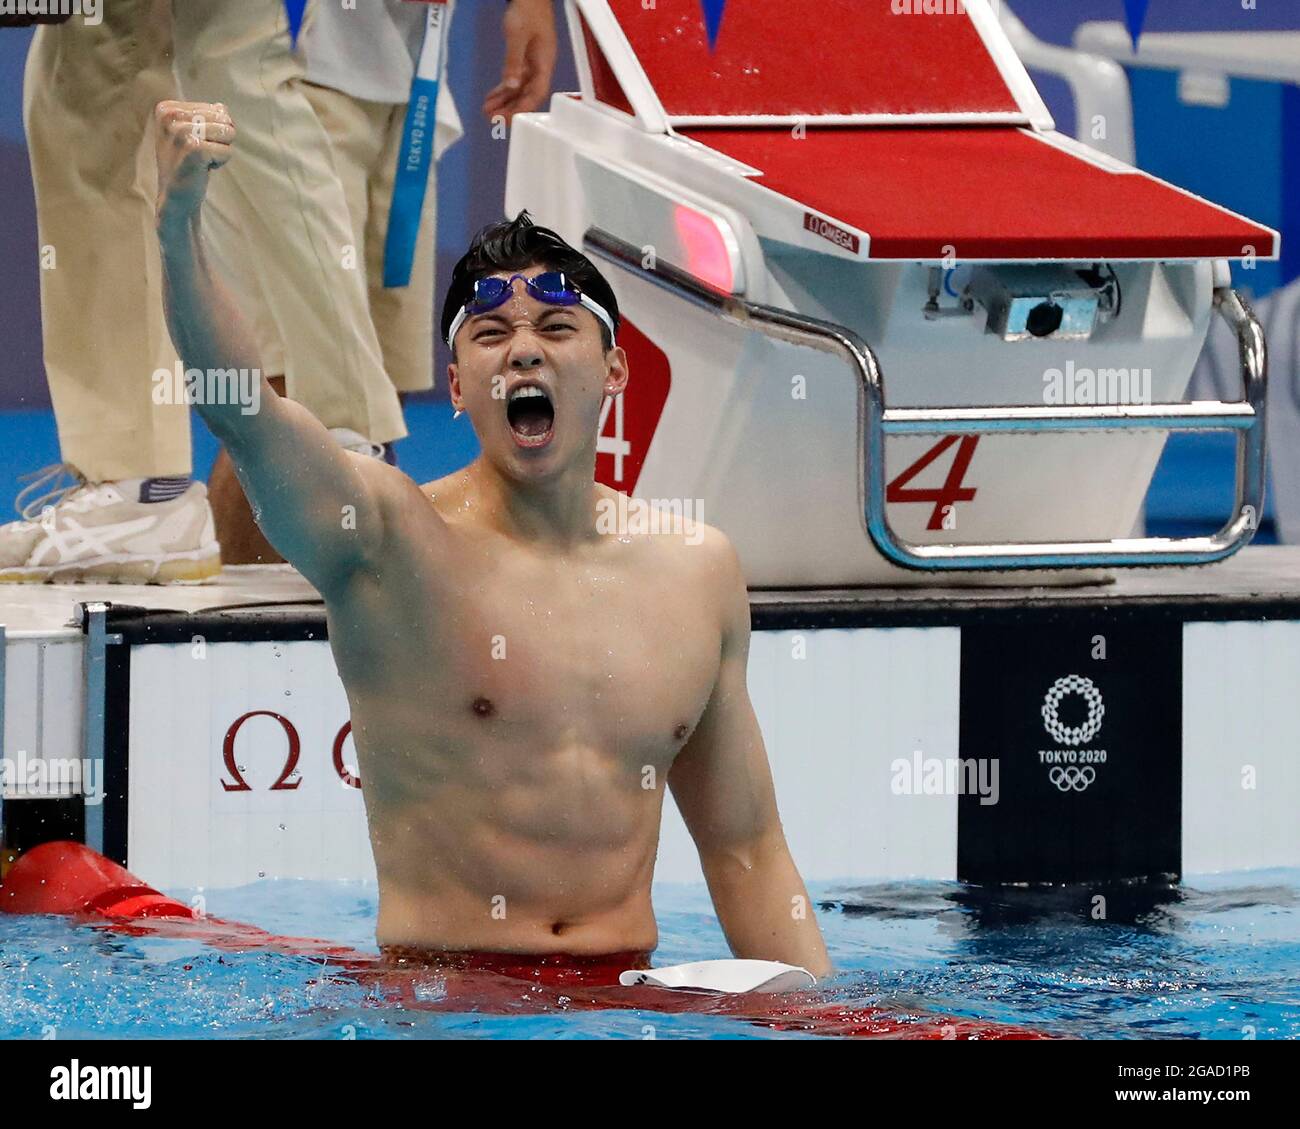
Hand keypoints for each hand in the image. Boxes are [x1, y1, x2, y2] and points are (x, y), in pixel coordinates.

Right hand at [154, 100, 235, 228]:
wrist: (176, 196)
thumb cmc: (188, 164)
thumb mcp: (192, 133)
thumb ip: (208, 116)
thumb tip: (223, 107)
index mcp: (167, 108)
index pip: (218, 109)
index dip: (214, 130)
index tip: (194, 145)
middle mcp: (171, 116)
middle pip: (225, 119)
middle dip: (219, 140)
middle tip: (199, 154)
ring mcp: (180, 131)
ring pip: (228, 133)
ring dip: (220, 151)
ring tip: (200, 160)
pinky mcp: (194, 148)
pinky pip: (228, 151)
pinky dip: (220, 162)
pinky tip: (202, 169)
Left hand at [482, 0, 557, 123]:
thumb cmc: (528, 10)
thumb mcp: (518, 35)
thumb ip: (514, 61)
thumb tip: (511, 86)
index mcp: (544, 63)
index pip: (536, 93)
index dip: (523, 108)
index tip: (507, 118)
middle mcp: (540, 68)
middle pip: (526, 95)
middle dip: (510, 109)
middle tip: (492, 119)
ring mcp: (532, 65)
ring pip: (518, 90)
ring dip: (504, 102)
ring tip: (487, 112)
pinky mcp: (523, 60)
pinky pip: (513, 80)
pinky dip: (502, 90)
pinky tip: (491, 98)